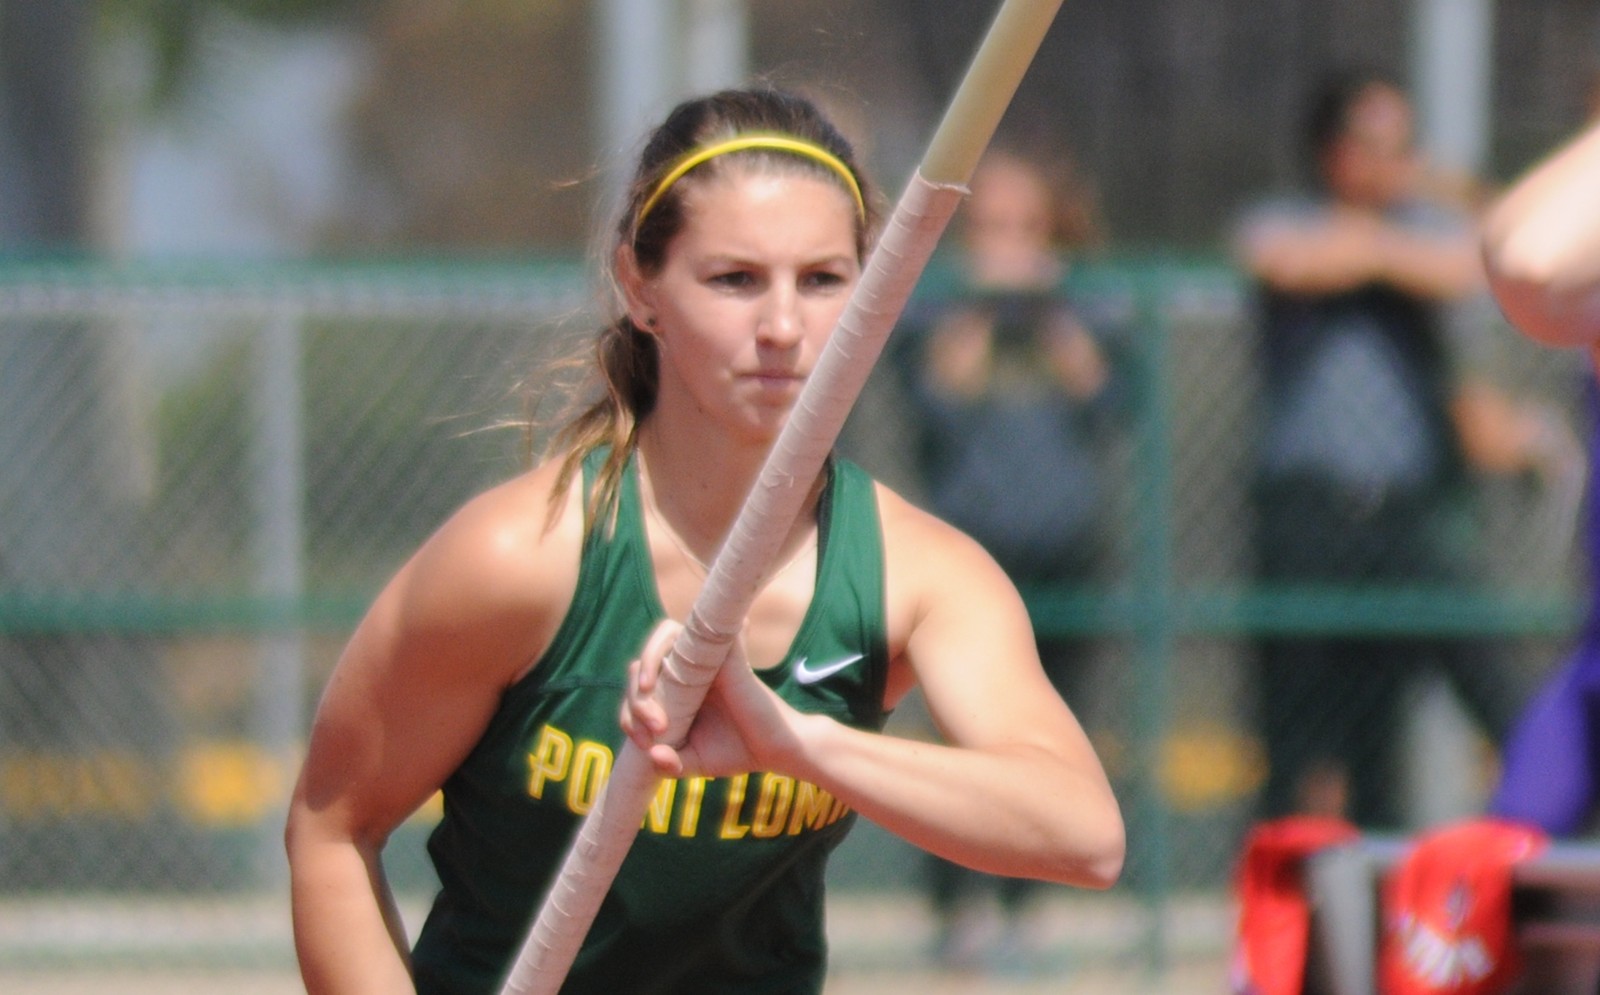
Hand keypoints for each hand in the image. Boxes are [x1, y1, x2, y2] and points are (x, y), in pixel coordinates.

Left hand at [619, 620, 800, 779]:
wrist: (776, 750)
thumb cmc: (736, 751)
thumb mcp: (693, 762)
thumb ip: (669, 764)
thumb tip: (651, 754)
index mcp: (676, 691)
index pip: (638, 688)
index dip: (629, 713)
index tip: (644, 742)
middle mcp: (688, 670)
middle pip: (644, 661)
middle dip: (635, 696)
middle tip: (656, 726)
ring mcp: (708, 659)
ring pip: (665, 636)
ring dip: (649, 659)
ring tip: (647, 689)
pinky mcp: (728, 655)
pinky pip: (705, 631)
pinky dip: (686, 635)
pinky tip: (673, 670)